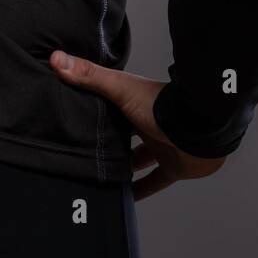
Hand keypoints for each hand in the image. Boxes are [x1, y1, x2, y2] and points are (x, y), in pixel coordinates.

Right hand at [49, 50, 226, 200]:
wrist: (200, 129)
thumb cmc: (162, 105)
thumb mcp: (120, 88)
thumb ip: (89, 76)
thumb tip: (56, 58)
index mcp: (137, 103)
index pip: (112, 107)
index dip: (96, 113)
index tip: (76, 121)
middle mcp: (149, 124)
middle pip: (125, 135)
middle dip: (109, 143)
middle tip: (85, 155)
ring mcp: (162, 146)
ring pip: (139, 159)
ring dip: (123, 168)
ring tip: (100, 178)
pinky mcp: (172, 167)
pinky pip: (154, 182)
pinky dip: (140, 191)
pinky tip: (124, 199)